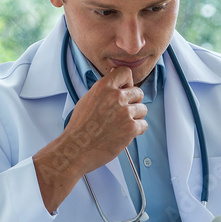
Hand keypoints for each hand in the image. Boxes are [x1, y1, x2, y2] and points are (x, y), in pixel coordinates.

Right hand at [34, 67, 147, 211]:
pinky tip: (124, 133)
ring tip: (121, 124)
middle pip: (138, 92)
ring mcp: (125, 112)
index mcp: (103, 86)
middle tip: (122, 113)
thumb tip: (114, 73)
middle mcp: (116, 96)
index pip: (125, 73)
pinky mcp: (131, 128)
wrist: (76, 148)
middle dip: (133, 102)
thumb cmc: (80, 126)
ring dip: (135, 117)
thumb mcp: (88, 99)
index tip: (124, 91)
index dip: (127, 82)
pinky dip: (136, 130)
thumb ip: (104, 88)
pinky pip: (144, 124)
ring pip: (143, 109)